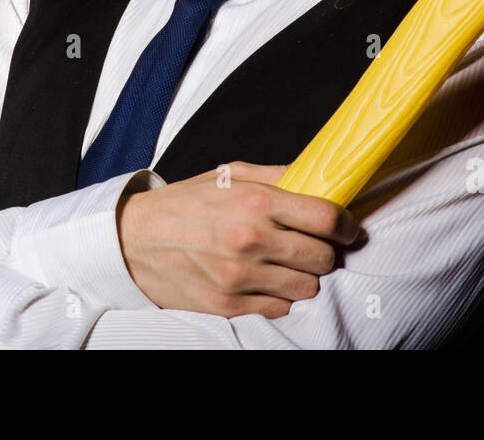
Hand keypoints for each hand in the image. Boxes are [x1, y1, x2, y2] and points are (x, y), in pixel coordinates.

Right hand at [116, 161, 360, 318]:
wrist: (134, 240)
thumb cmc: (184, 204)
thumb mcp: (230, 175)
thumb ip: (277, 176)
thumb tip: (319, 177)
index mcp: (255, 201)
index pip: (326, 218)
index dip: (347, 225)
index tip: (348, 228)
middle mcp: (251, 240)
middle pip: (322, 256)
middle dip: (326, 251)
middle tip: (315, 244)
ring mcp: (240, 277)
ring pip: (306, 287)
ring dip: (305, 276)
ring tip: (288, 263)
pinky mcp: (229, 305)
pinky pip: (280, 308)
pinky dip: (280, 296)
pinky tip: (267, 280)